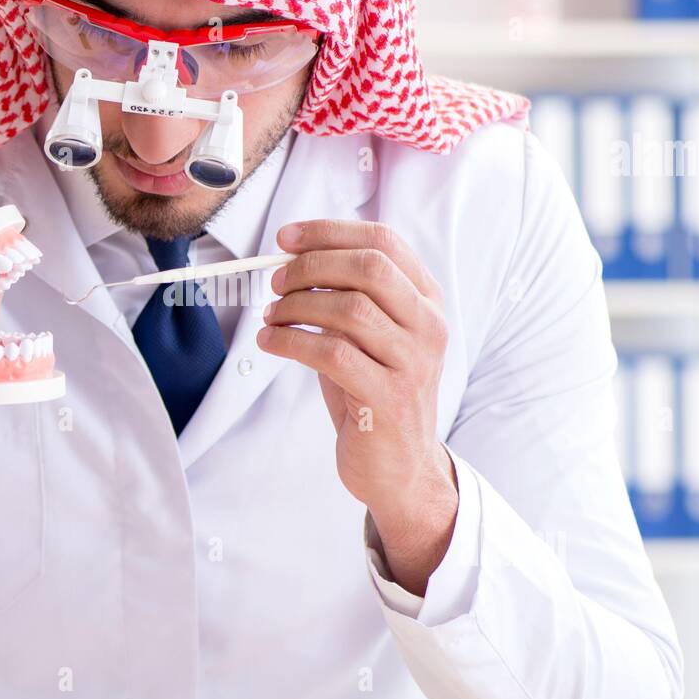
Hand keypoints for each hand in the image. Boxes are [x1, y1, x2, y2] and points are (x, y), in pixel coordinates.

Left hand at [256, 220, 457, 595]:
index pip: (383, 242)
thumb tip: (291, 259)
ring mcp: (413, 363)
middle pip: (369, 268)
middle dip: (311, 266)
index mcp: (426, 300)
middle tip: (276, 281)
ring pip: (350, 309)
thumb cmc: (374, 392)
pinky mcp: (388, 398)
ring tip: (271, 315)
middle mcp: (428, 326)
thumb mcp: (370, 335)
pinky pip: (332, 354)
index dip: (329, 232)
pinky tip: (271, 341)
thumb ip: (346, 295)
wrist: (399, 466)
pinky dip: (290, 340)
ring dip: (297, 306)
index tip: (286, 238)